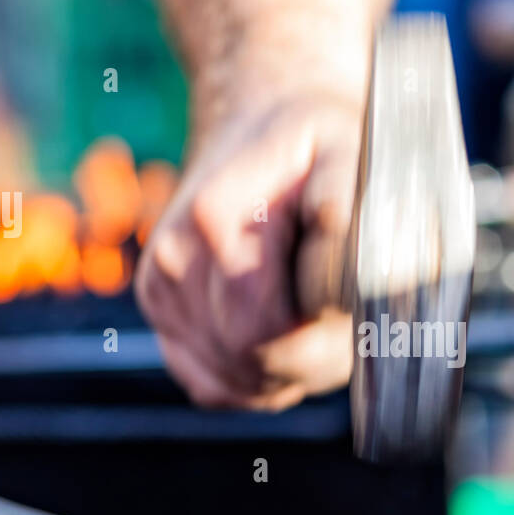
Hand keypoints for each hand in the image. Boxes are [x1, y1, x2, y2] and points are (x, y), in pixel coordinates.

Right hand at [135, 95, 359, 409]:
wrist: (264, 129)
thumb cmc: (321, 152)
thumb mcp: (349, 160)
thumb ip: (344, 213)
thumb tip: (332, 269)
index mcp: (214, 216)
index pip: (267, 330)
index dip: (325, 335)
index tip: (352, 300)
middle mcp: (174, 254)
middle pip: (248, 357)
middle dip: (306, 356)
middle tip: (340, 314)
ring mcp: (161, 288)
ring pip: (233, 378)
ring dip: (285, 367)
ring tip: (314, 316)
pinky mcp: (161, 314)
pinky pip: (211, 385)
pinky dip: (254, 379)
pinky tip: (283, 338)